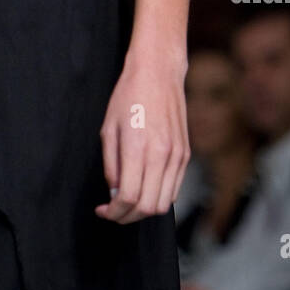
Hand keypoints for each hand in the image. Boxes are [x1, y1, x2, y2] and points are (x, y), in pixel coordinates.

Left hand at [94, 52, 188, 223]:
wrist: (158, 72)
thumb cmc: (129, 95)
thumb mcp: (108, 128)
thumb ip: (111, 165)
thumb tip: (115, 192)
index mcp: (138, 148)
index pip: (129, 197)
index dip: (114, 212)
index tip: (104, 210)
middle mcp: (162, 155)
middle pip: (148, 207)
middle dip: (127, 217)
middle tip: (113, 211)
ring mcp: (177, 156)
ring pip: (164, 204)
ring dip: (144, 211)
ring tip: (128, 201)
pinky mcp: (186, 154)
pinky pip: (174, 189)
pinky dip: (159, 197)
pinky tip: (144, 187)